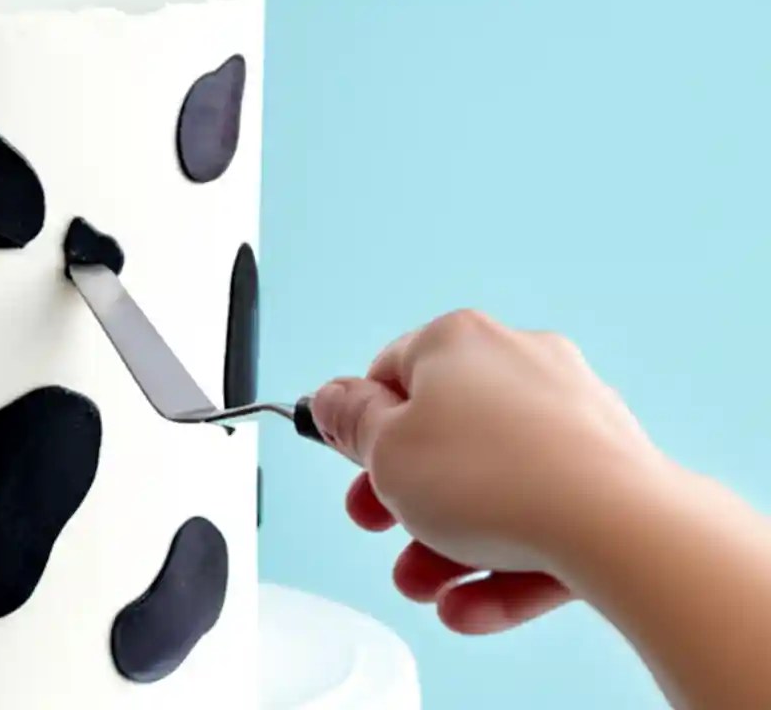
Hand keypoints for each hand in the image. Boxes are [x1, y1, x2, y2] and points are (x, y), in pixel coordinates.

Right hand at [310, 309, 664, 634]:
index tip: (349, 461)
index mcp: (458, 342)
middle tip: (379, 524)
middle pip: (440, 436)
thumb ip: (349, 422)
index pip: (390, 373)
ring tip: (426, 586)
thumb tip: (331, 399)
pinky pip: (538, 515)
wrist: (615, 525)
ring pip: (489, 485)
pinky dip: (501, 559)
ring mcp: (569, 416)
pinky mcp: (606, 471)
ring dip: (445, 542)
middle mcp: (519, 364)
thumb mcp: (384, 452)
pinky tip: (471, 603)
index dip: (361, 424)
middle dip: (403, 498)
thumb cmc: (494, 476)